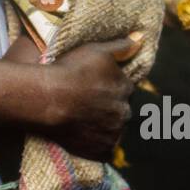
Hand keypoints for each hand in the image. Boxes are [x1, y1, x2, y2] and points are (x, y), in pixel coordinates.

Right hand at [33, 35, 141, 159]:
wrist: (48, 99)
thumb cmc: (71, 70)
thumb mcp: (96, 49)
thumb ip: (121, 46)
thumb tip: (141, 39)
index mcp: (126, 89)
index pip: (124, 88)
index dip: (109, 87)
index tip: (95, 86)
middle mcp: (124, 113)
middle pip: (120, 111)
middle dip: (109, 108)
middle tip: (87, 104)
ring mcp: (113, 134)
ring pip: (113, 130)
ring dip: (103, 126)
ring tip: (83, 121)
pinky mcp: (101, 151)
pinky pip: (103, 150)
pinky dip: (97, 145)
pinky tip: (84, 138)